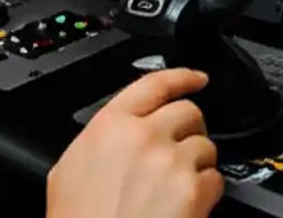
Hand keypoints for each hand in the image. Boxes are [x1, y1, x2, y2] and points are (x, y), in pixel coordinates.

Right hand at [48, 69, 222, 217]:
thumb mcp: (66, 173)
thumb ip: (96, 142)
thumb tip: (112, 136)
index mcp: (108, 127)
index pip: (154, 84)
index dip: (181, 77)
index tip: (196, 78)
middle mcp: (142, 137)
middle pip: (187, 112)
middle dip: (188, 130)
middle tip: (179, 151)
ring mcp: (170, 162)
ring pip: (205, 146)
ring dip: (197, 165)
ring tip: (175, 189)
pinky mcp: (192, 190)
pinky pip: (215, 178)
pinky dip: (207, 192)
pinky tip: (185, 206)